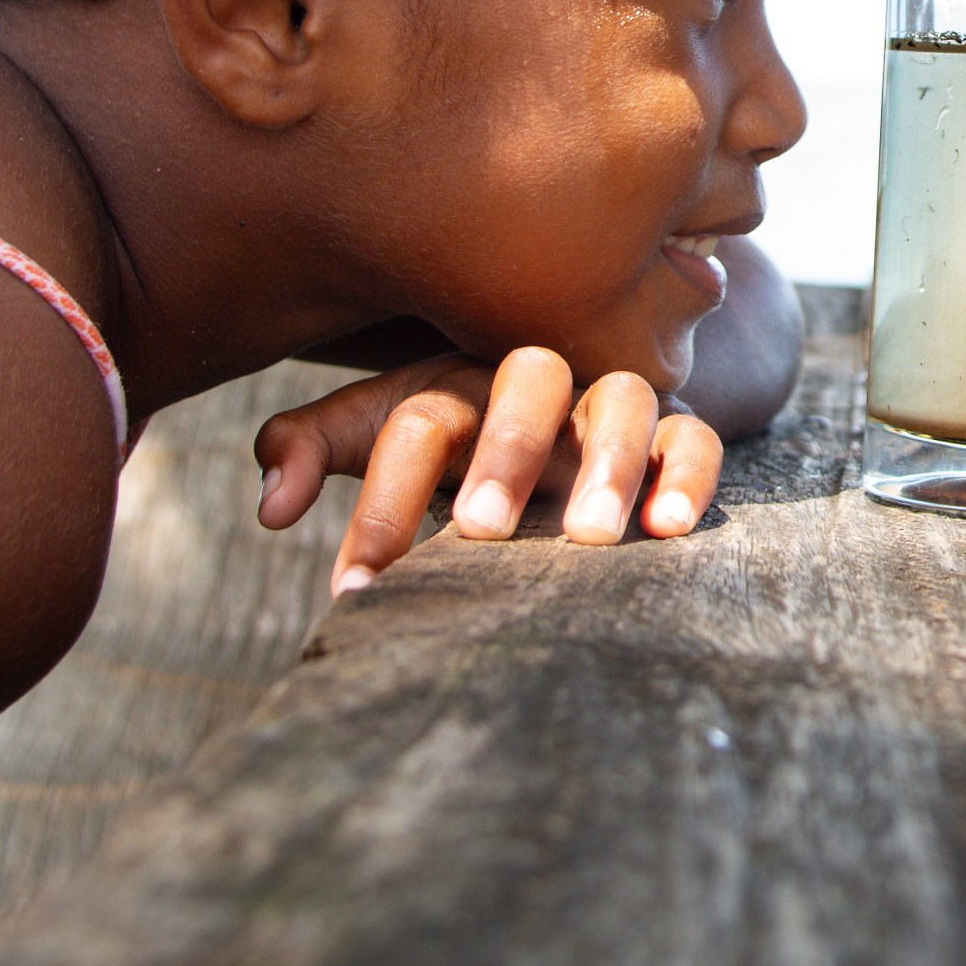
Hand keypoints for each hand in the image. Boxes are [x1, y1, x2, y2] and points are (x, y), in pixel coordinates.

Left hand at [254, 348, 723, 596]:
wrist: (561, 422)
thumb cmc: (457, 441)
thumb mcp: (383, 434)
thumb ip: (319, 449)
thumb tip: (269, 505)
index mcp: (461, 383)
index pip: (421, 419)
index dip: (386, 498)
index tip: (361, 586)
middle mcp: (542, 384)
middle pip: (530, 378)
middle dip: (506, 450)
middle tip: (479, 530)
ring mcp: (613, 406)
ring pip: (625, 402)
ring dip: (607, 465)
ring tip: (588, 539)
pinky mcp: (678, 435)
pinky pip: (696, 440)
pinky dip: (687, 477)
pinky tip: (666, 530)